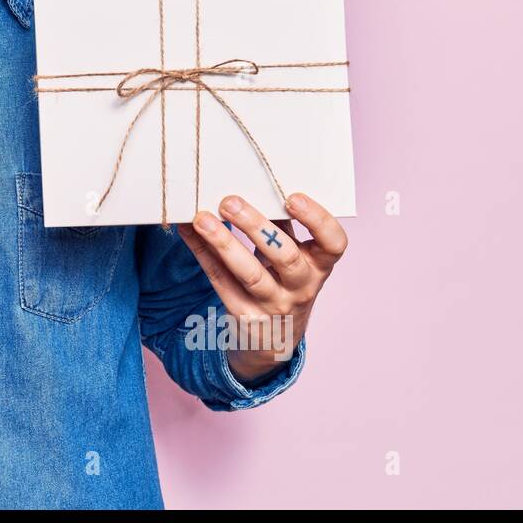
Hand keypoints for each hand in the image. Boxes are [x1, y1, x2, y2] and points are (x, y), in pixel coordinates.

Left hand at [176, 192, 347, 386]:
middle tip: (230, 201)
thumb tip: (254, 184)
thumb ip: (282, 226)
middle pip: (285, 257)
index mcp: (320, 265)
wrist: (275, 338)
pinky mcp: (246, 316)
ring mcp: (274, 305)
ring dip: (223, 243)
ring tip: (201, 219)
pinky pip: (222, 282)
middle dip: (256, 226)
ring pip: (249, 274)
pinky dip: (203, 254)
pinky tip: (189, 232)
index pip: (333, 244)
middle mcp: (302, 288)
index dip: (317, 220)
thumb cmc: (283, 280)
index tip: (293, 197)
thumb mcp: (294, 256)